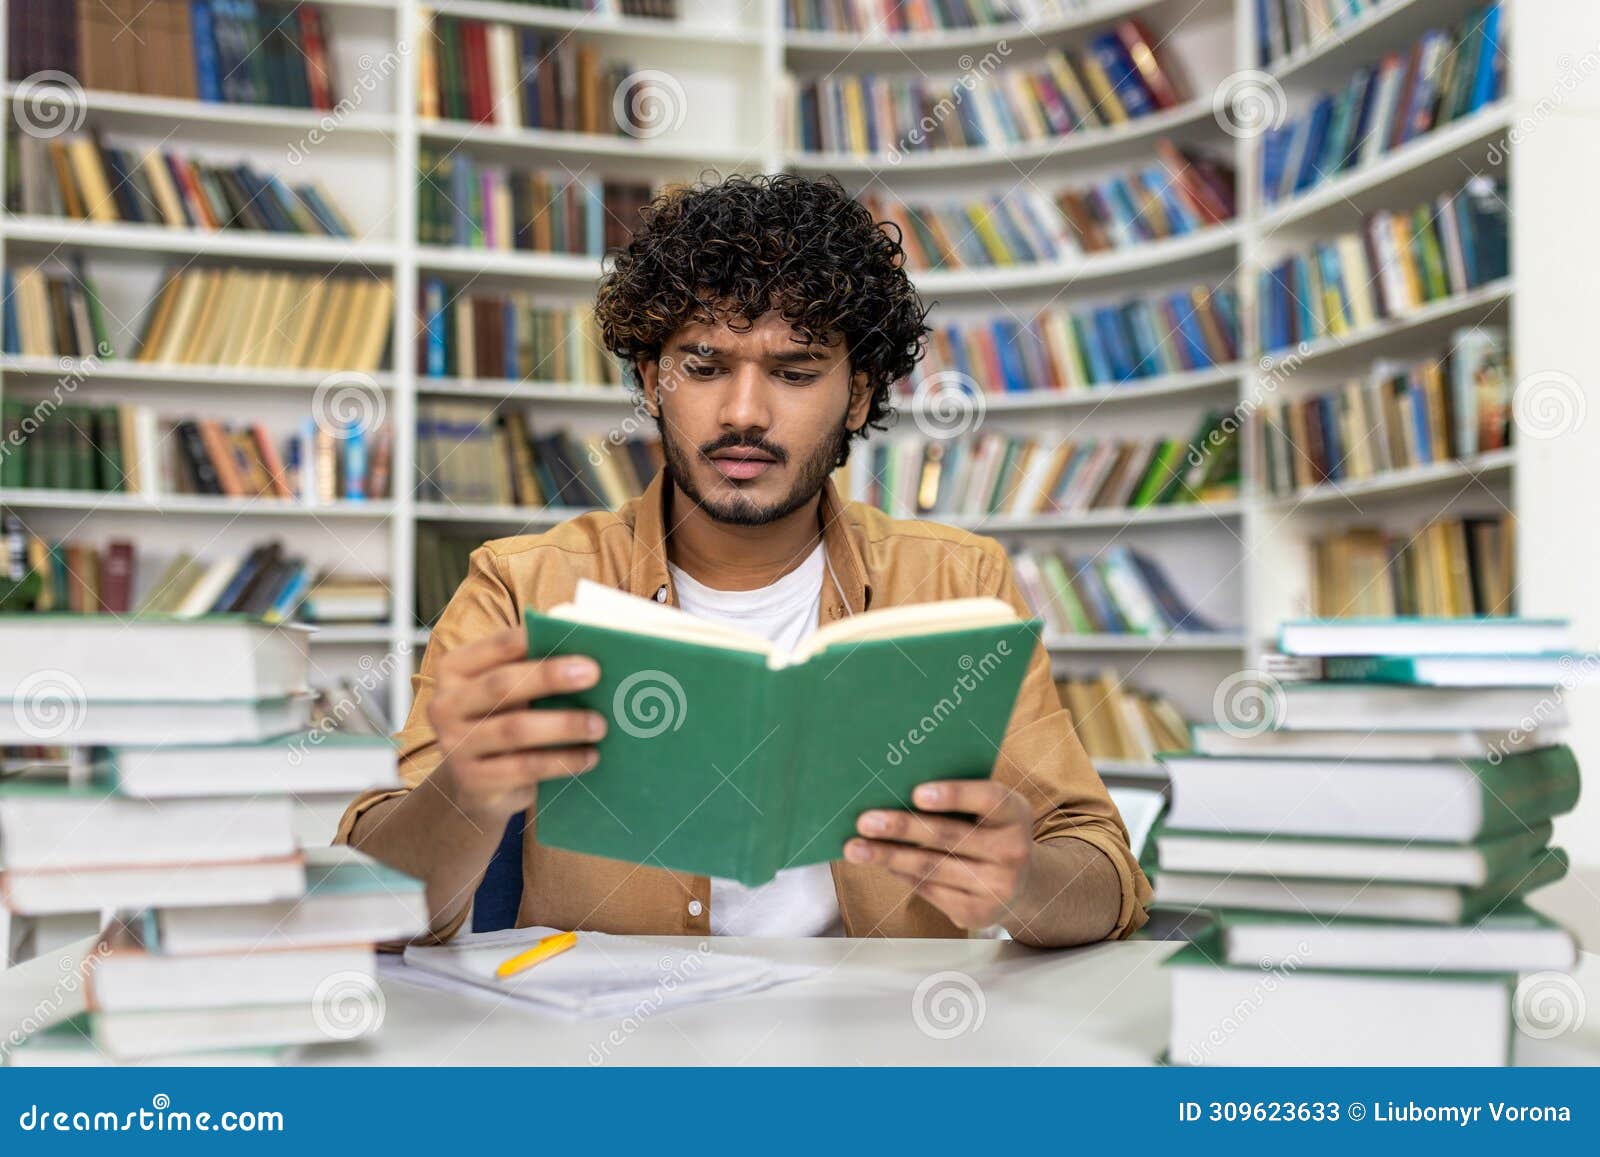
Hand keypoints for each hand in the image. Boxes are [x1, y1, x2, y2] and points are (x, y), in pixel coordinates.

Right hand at [426, 627, 605, 825]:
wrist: (474, 785)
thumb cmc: (501, 721)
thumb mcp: (506, 693)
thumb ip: (531, 671)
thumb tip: (585, 658)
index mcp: (454, 669)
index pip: (497, 646)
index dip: (536, 640)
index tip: (577, 639)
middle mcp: (445, 704)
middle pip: (503, 685)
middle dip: (550, 677)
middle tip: (594, 674)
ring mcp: (454, 745)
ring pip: (515, 729)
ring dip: (564, 725)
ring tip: (599, 724)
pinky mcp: (473, 780)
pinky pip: (525, 767)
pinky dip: (563, 761)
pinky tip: (590, 756)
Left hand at [845, 780, 1034, 929]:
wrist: (1023, 885)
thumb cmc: (990, 833)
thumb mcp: (988, 812)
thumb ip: (958, 799)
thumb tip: (893, 790)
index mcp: (1016, 814)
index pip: (988, 799)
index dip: (953, 795)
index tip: (916, 793)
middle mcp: (1013, 851)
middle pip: (949, 836)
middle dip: (902, 827)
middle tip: (865, 821)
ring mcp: (997, 887)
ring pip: (931, 867)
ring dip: (888, 856)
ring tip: (855, 847)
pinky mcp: (977, 913)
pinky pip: (929, 889)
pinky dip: (901, 874)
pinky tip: (881, 863)